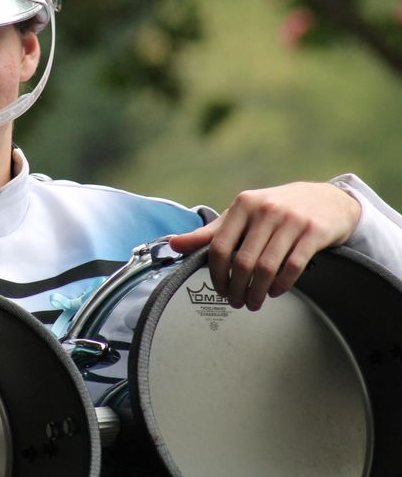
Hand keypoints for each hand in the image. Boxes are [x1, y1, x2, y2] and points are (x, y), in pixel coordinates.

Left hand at [170, 182, 360, 310]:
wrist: (327, 198)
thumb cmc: (275, 209)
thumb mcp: (241, 215)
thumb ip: (209, 232)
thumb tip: (173, 244)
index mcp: (243, 205)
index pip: (219, 246)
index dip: (216, 274)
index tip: (219, 289)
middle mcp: (265, 210)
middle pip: (242, 262)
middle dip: (236, 289)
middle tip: (235, 302)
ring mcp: (291, 220)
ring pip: (266, 267)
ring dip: (257, 292)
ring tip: (253, 302)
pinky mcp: (314, 232)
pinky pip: (293, 267)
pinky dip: (281, 285)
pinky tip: (275, 291)